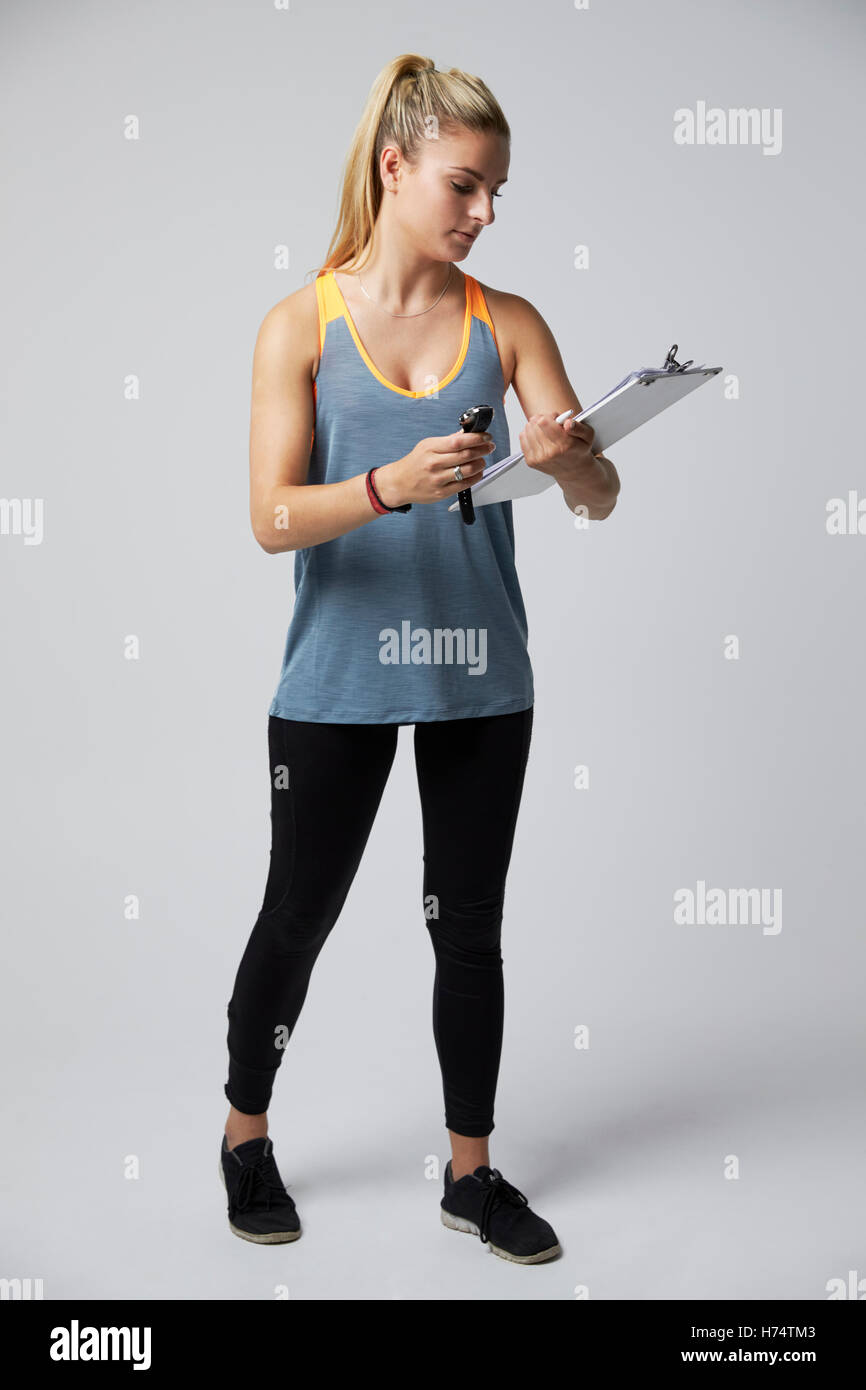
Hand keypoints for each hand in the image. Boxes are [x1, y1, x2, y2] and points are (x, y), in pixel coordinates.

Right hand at [374, 431, 495, 507]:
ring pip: (467, 470)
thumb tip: (466, 434)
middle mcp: (434, 464)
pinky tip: (477, 472)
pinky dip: (475, 477)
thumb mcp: (426, 446)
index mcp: (431, 448)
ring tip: (482, 459)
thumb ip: (447, 440)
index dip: (476, 438)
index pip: (458, 441)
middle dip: (482, 449)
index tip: (486, 436)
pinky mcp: (441, 493)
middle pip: (466, 455)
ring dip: (480, 463)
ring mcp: (438, 479)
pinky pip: (464, 485)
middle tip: (489, 446)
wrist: (398, 483)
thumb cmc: (414, 463)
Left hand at [519, 412, 612, 509]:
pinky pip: (523, 438)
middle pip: (534, 424)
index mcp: (564, 445)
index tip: (556, 418)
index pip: (544, 421)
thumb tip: (567, 423)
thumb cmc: (579, 450)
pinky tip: (539, 437)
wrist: (573, 471)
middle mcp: (550, 454)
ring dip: (535, 426)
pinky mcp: (531, 461)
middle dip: (542, 419)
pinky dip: (529, 434)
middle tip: (550, 423)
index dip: (550, 415)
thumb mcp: (588, 436)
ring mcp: (539, 459)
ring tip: (545, 430)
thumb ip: (579, 427)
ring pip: (527, 429)